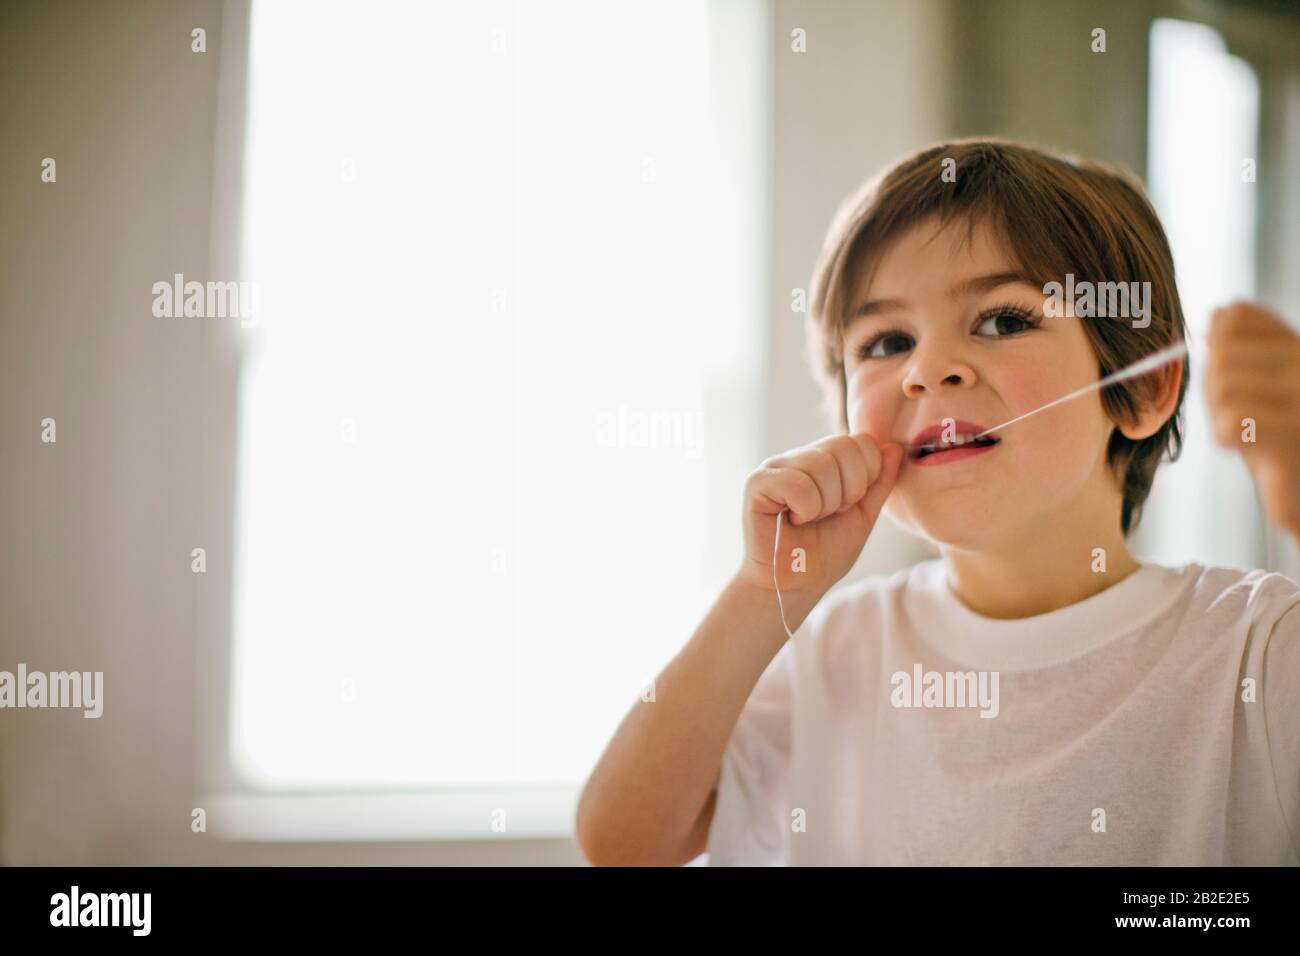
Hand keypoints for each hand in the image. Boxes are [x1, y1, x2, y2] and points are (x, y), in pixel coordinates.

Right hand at [736, 433, 903, 597]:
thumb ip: (879, 482)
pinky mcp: (757, 483)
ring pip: (822, 464)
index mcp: (824, 459)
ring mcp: (775, 466)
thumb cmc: (825, 553)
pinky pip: (798, 484)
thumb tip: (894, 447)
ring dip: (825, 505)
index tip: (848, 505)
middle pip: (844, 446)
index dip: (867, 475)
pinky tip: (791, 521)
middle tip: (829, 514)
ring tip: (808, 520)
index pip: (861, 441)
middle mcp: (799, 457)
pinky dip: (805, 510)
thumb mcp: (863, 516)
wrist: (795, 585)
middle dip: (849, 491)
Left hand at [1205, 300, 1299, 540]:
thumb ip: (1243, 343)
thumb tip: (1220, 313)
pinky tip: (1243, 444)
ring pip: (1222, 382)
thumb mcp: (1261, 379)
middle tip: (1230, 411)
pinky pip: (1230, 420)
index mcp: (1298, 344)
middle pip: (1222, 352)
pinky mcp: (1293, 435)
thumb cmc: (1275, 431)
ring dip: (1216, 411)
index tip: (1230, 373)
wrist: (1299, 488)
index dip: (1216, 344)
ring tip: (1239, 428)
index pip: (1237, 314)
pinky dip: (1224, 434)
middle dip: (1211, 384)